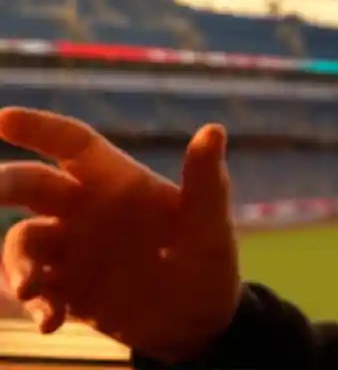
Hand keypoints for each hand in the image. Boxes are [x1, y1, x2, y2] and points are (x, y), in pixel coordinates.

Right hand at [0, 108, 240, 362]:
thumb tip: (215, 129)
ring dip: (17, 263)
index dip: (40, 129)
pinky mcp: (63, 288)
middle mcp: (84, 208)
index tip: (4, 118)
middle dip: (4, 185)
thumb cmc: (208, 259)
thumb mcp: (210, 223)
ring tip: (29, 289)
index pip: (73, 144)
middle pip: (30, 185)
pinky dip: (35, 303)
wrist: (198, 320)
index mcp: (117, 181)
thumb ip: (205, 180)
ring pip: (22, 241)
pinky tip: (51, 321)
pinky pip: (33, 289)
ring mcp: (70, 248)